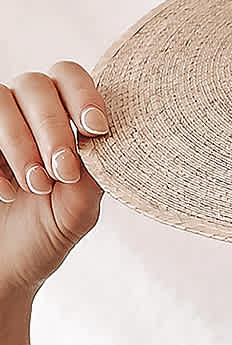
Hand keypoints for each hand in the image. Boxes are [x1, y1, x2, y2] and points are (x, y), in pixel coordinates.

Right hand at [0, 64, 108, 306]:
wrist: (6, 267)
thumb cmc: (46, 233)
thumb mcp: (80, 206)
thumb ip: (94, 171)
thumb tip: (108, 138)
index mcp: (60, 118)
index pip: (70, 77)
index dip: (83, 93)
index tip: (95, 128)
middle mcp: (23, 112)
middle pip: (36, 84)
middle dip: (52, 127)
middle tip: (61, 170)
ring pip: (1, 99)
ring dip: (21, 141)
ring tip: (34, 185)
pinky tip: (5, 191)